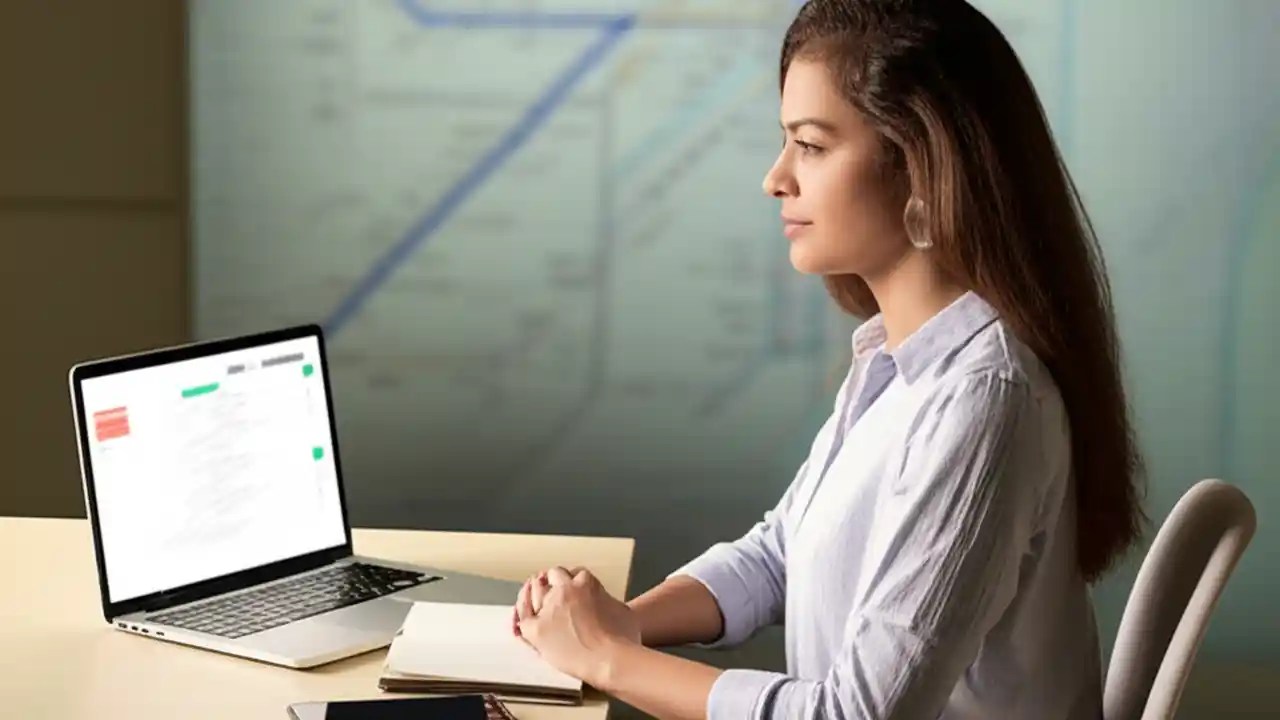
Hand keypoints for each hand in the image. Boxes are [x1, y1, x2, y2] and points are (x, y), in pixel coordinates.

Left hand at [516, 566, 641, 686]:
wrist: (610, 660)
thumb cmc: (622, 639)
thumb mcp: (622, 610)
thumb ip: (607, 600)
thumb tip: (602, 602)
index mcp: (586, 583)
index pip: (575, 573)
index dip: (573, 580)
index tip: (573, 586)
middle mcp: (564, 590)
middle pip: (553, 576)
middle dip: (553, 580)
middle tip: (552, 585)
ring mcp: (548, 609)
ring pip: (535, 591)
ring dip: (535, 590)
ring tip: (533, 591)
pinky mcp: (536, 629)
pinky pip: (523, 614)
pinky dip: (521, 610)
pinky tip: (521, 610)